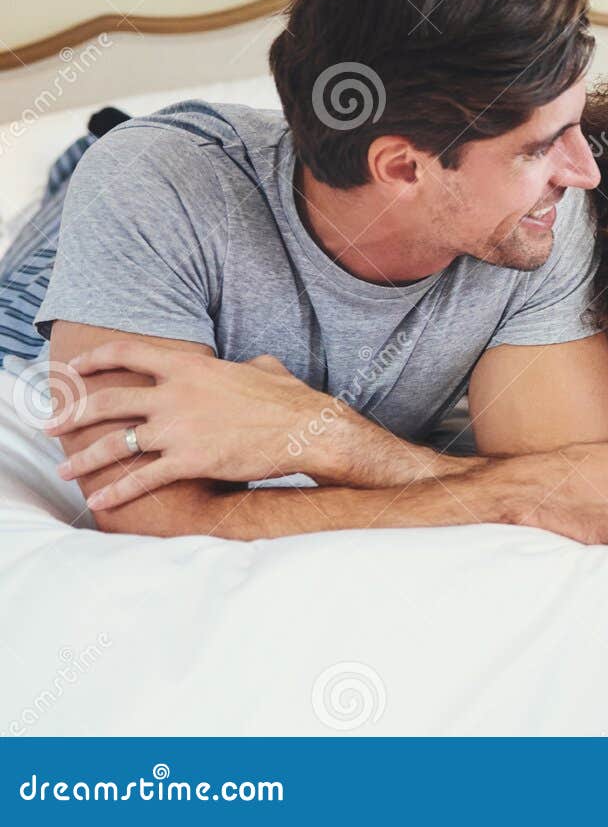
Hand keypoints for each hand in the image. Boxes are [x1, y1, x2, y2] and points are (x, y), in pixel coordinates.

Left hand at [46, 340, 415, 507]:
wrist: (306, 429)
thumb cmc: (290, 399)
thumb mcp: (265, 369)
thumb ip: (245, 365)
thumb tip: (251, 365)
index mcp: (190, 367)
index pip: (128, 355)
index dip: (95, 360)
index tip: (74, 369)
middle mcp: (175, 395)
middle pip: (107, 401)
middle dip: (72, 414)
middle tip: (52, 425)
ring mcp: (179, 429)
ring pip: (115, 443)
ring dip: (84, 458)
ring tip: (65, 470)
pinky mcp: (189, 462)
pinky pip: (142, 478)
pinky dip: (117, 491)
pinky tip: (100, 501)